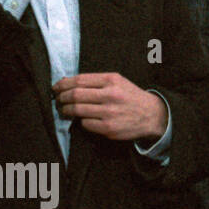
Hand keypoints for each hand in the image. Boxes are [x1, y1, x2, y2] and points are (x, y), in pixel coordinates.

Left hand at [53, 73, 167, 141]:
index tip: (56, 88)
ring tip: (65, 110)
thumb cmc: (131, 97)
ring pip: (77, 110)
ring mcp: (110, 112)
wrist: (152, 114)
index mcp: (112, 80)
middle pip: (75, 95)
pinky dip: (81, 121)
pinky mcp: (109, 127)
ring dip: (66, 111)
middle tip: (59, 100)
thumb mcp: (118, 82)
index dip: (63, 84)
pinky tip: (83, 119)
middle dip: (62, 98)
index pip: (79, 80)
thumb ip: (96, 81)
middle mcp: (111, 95)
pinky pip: (85, 124)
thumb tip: (67, 82)